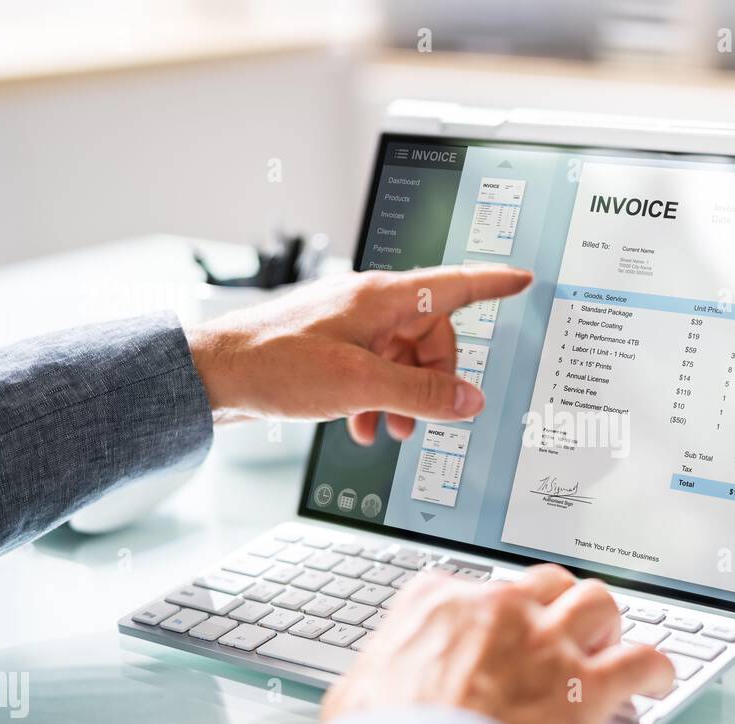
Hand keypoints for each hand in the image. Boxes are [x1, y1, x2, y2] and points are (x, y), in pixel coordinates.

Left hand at [186, 265, 531, 439]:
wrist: (212, 374)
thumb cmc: (274, 364)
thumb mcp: (360, 385)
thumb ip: (422, 396)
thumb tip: (470, 402)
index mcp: (382, 298)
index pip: (454, 284)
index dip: (492, 283)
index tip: (522, 279)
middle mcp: (368, 305)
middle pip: (432, 336)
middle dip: (435, 381)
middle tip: (425, 418)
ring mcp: (349, 327)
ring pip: (402, 359)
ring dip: (405, 398)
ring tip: (391, 432)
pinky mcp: (330, 349)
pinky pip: (374, 371)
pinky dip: (377, 400)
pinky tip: (361, 427)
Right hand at [322, 565, 674, 723]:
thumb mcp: (355, 694)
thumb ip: (378, 672)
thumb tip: (372, 687)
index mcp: (438, 602)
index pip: (478, 585)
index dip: (497, 611)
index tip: (502, 627)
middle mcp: (498, 609)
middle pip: (545, 583)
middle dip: (555, 606)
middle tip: (559, 632)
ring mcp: (545, 642)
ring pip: (597, 602)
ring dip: (605, 623)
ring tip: (606, 645)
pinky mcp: (586, 684)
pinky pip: (642, 658)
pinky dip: (656, 668)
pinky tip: (657, 679)